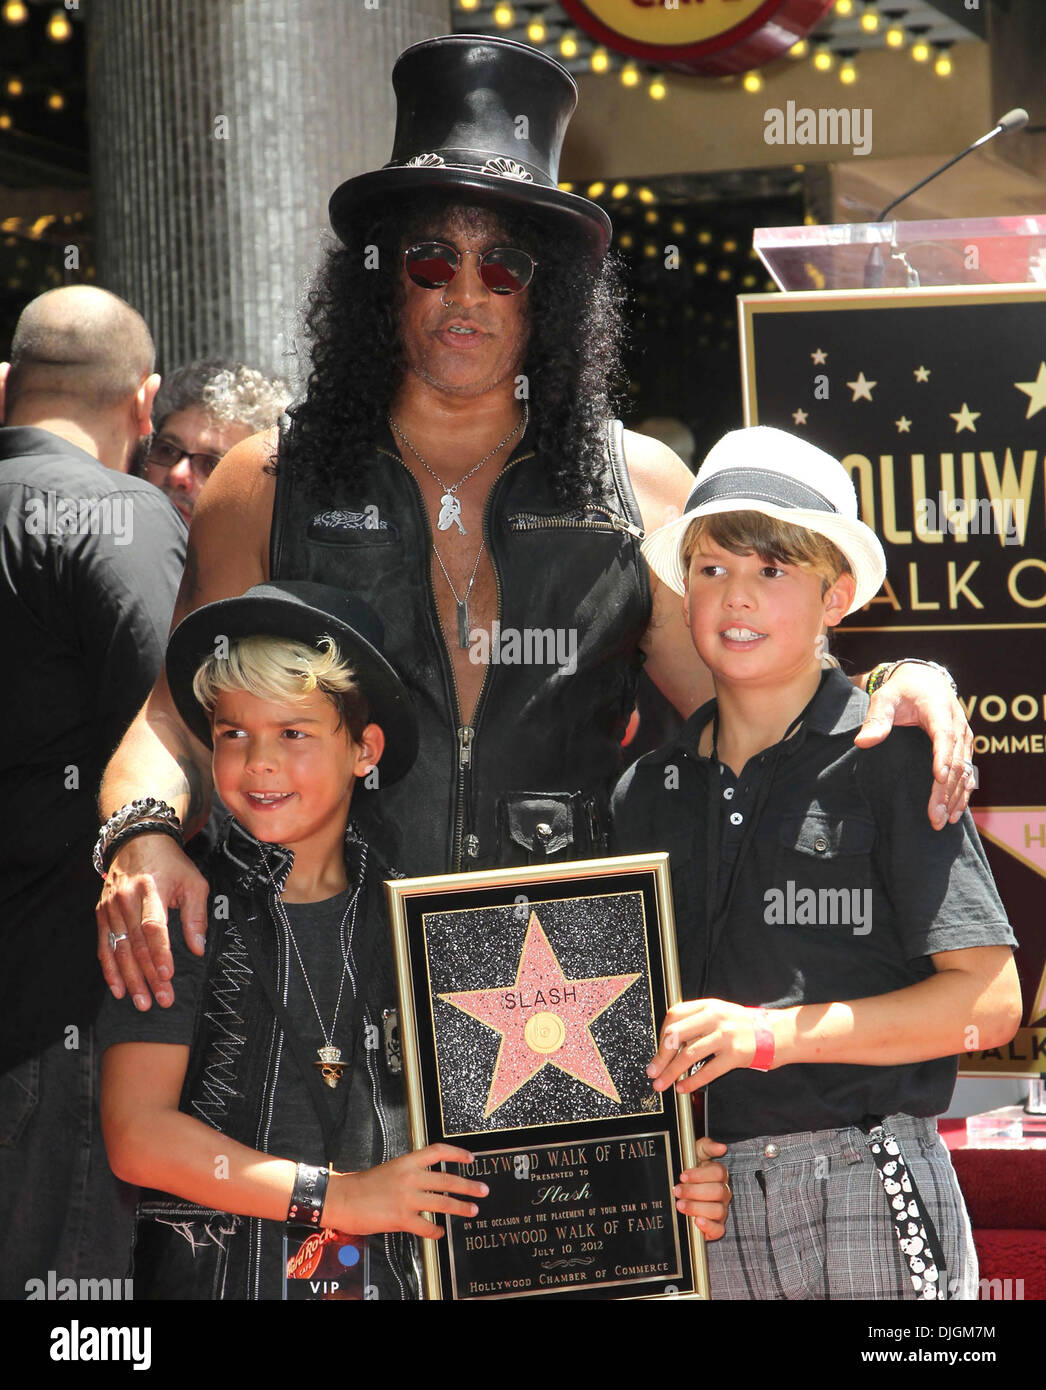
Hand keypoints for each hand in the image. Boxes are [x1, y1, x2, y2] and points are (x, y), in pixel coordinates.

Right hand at [96, 832, 209, 1009]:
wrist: (137, 840)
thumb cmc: (170, 863)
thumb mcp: (194, 882)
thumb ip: (197, 915)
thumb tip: (198, 948)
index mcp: (152, 890)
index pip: (153, 927)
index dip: (160, 953)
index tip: (167, 976)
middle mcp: (126, 900)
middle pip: (137, 945)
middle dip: (149, 976)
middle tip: (161, 1000)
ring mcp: (110, 908)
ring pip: (120, 950)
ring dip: (131, 979)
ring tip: (142, 1002)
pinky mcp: (102, 914)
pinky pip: (105, 946)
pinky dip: (110, 970)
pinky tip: (119, 989)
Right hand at [325, 1145, 488, 1239]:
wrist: (341, 1198)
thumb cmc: (361, 1185)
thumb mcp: (389, 1170)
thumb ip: (409, 1173)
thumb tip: (427, 1179)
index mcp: (407, 1162)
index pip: (438, 1152)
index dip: (457, 1154)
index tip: (471, 1158)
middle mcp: (410, 1177)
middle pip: (447, 1180)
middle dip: (468, 1185)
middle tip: (482, 1189)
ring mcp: (407, 1198)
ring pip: (442, 1203)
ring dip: (460, 1207)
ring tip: (471, 1210)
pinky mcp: (400, 1218)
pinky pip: (426, 1226)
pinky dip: (435, 1230)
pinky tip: (440, 1232)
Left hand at [647, 998, 768, 1092]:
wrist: (780, 1033)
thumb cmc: (747, 1026)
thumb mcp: (722, 1013)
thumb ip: (699, 1020)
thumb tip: (670, 1041)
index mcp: (709, 1005)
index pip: (674, 1015)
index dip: (661, 1034)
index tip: (657, 1050)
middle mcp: (715, 1017)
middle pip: (676, 1034)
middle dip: (660, 1056)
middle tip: (653, 1071)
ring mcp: (725, 1035)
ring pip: (688, 1054)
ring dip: (671, 1072)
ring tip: (663, 1084)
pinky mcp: (735, 1054)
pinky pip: (707, 1070)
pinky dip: (692, 1082)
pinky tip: (684, 1088)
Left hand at [675, 1137, 730, 1239]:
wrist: (682, 1190)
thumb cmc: (690, 1171)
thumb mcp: (695, 1153)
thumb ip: (707, 1146)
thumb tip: (722, 1147)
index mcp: (719, 1175)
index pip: (718, 1173)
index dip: (700, 1174)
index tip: (683, 1175)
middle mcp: (723, 1192)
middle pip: (718, 1191)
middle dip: (694, 1191)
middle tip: (678, 1191)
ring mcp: (721, 1210)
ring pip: (718, 1210)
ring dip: (697, 1208)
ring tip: (681, 1205)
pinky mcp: (716, 1226)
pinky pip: (719, 1230)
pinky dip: (708, 1227)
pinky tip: (697, 1221)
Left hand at [853, 663, 972, 828]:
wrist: (924, 681)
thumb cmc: (901, 690)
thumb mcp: (885, 698)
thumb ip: (876, 718)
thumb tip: (862, 742)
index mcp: (939, 710)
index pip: (944, 736)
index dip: (943, 758)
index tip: (938, 779)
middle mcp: (958, 725)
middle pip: (957, 761)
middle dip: (946, 790)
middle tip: (935, 816)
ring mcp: (964, 737)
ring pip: (965, 770)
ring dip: (955, 797)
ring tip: (944, 821)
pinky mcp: (964, 747)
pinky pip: (968, 772)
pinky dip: (963, 792)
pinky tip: (956, 812)